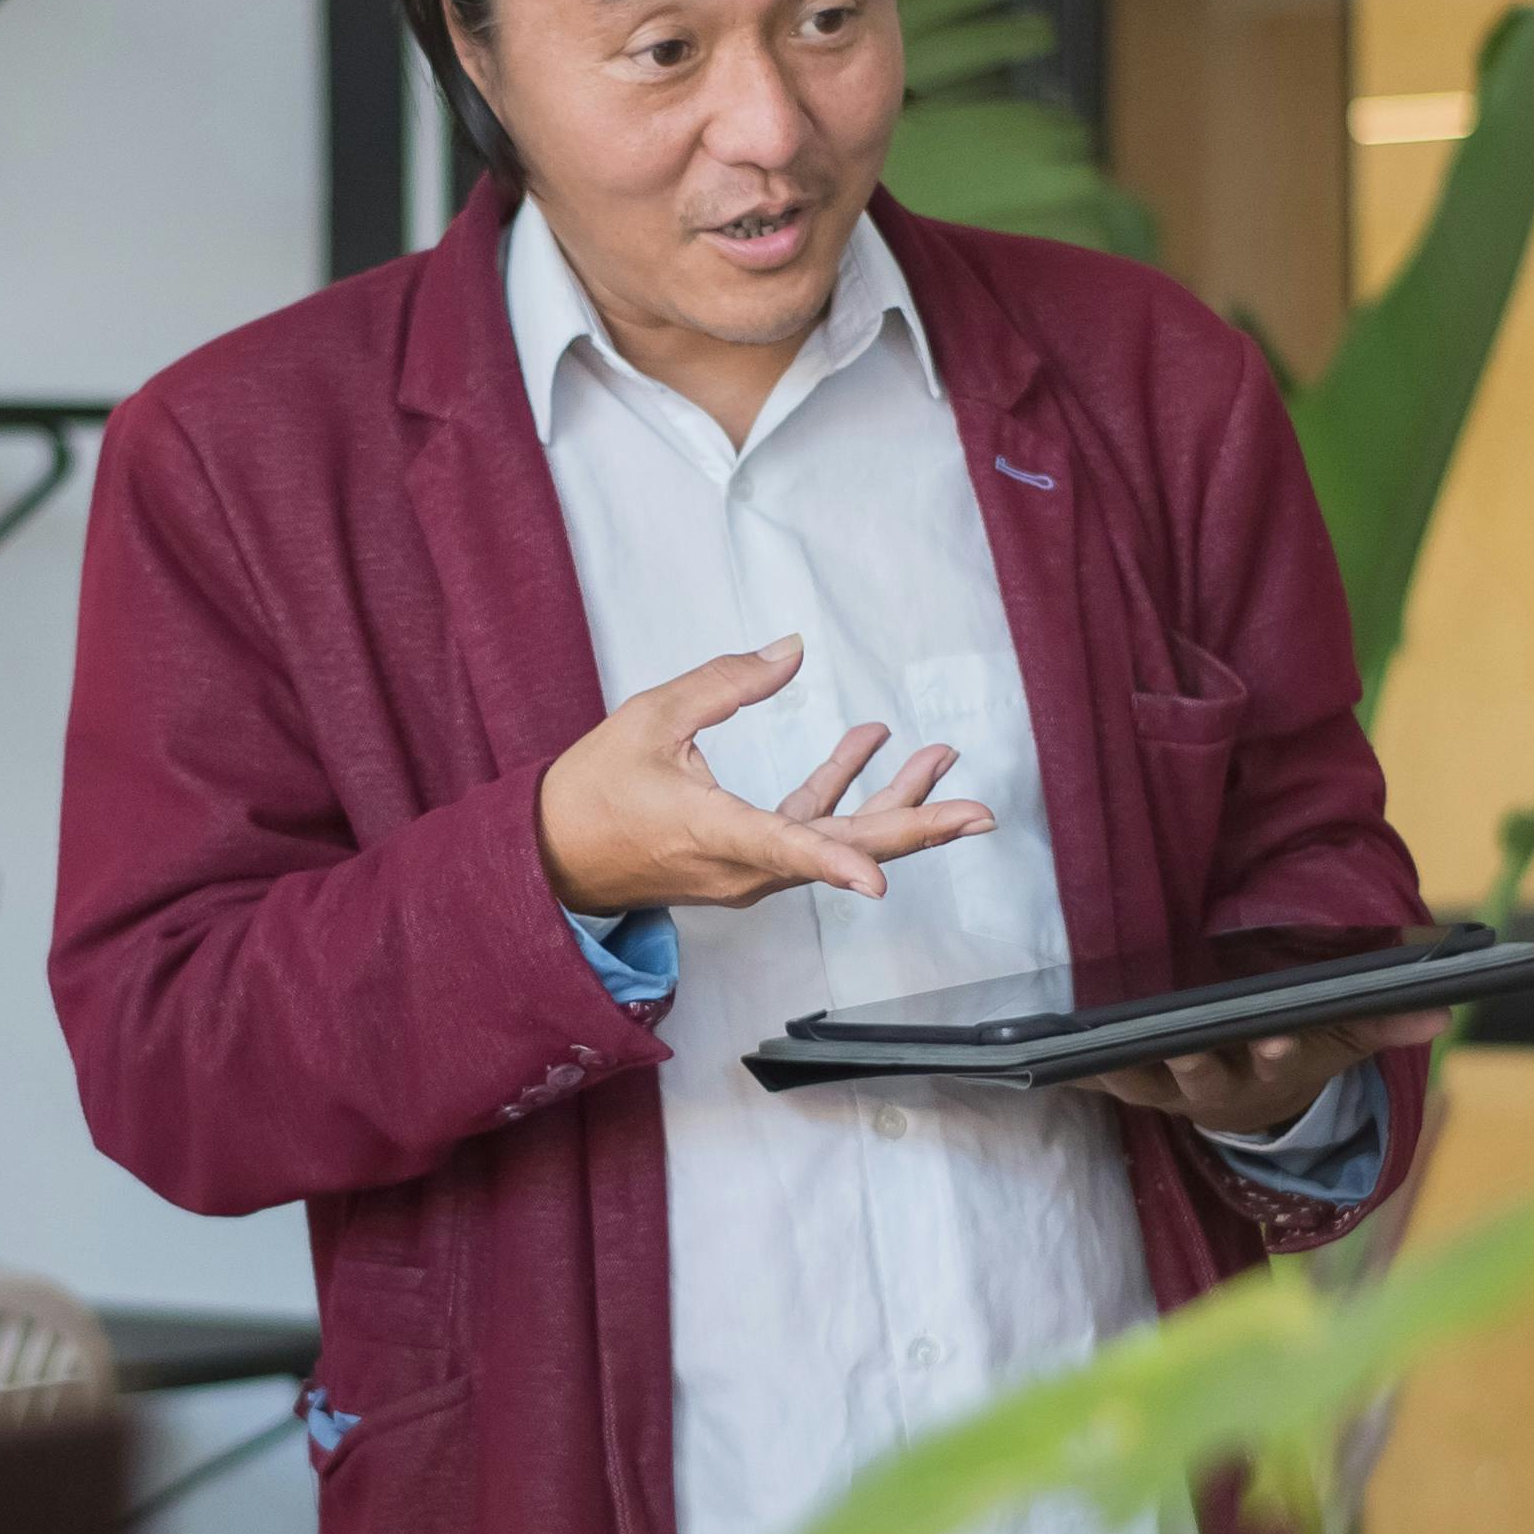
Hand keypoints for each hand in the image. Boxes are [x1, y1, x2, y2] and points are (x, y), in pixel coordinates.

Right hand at [541, 634, 992, 914]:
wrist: (553, 857)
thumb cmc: (593, 789)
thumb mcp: (652, 718)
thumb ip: (726, 683)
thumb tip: (791, 650)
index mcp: (712, 833)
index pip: (784, 850)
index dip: (836, 864)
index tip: (879, 883)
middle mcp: (741, 867)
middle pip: (842, 852)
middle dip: (916, 828)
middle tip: (980, 813)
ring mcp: (748, 870)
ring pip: (834, 843)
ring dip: (891, 802)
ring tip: (941, 756)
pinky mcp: (746, 861)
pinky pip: (807, 832)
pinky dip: (840, 791)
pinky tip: (868, 745)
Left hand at [1089, 1011, 1445, 1135]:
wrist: (1250, 1099)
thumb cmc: (1293, 1051)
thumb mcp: (1340, 1039)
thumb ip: (1385, 1023)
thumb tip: (1445, 1008)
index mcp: (1267, 1073)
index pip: (1277, 1062)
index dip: (1279, 1052)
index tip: (1280, 1038)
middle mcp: (1215, 1090)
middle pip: (1203, 1077)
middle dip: (1196, 1062)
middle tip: (1183, 1043)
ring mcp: (1168, 1091)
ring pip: (1141, 1081)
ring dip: (1118, 1068)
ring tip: (1092, 1049)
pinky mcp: (1129, 1086)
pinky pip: (1096, 1082)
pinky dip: (1073, 1072)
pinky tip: (1043, 1058)